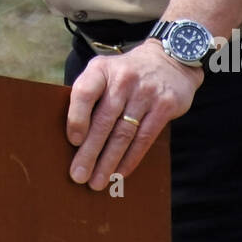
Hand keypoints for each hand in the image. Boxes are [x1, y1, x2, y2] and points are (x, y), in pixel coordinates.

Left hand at [66, 39, 202, 190]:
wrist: (169, 60)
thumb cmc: (125, 74)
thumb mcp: (105, 71)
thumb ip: (90, 95)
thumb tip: (72, 138)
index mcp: (101, 69)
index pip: (85, 92)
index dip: (77, 118)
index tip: (73, 141)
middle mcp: (123, 79)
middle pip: (104, 121)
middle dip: (89, 152)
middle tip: (78, 175)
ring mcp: (145, 92)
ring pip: (123, 134)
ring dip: (108, 161)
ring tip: (97, 181)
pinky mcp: (164, 106)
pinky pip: (144, 138)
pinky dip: (130, 158)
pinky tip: (120, 172)